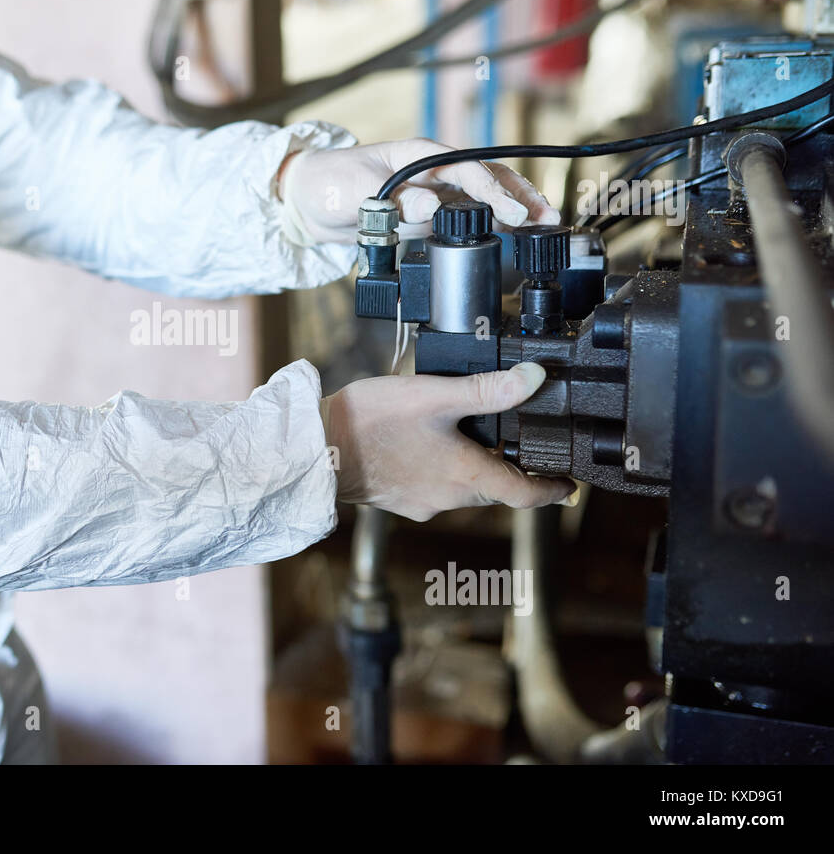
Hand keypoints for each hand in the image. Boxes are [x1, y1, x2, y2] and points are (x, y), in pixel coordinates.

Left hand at [279, 139, 560, 244]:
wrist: (307, 201)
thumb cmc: (328, 182)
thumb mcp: (355, 190)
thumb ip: (393, 200)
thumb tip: (431, 205)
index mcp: (420, 156)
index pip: (467, 169)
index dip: (492, 191)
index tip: (511, 214)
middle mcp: (433, 172)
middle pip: (486, 179)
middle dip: (518, 196)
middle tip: (546, 217)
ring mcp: (433, 193)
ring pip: (482, 200)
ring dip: (512, 211)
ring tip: (542, 226)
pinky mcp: (427, 216)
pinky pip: (465, 220)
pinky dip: (490, 227)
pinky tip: (511, 237)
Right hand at [322, 362, 575, 520]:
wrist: (315, 449)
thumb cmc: (370, 423)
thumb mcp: (435, 396)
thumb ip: (487, 390)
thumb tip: (535, 380)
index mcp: (466, 476)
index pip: (525, 494)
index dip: (552, 489)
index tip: (568, 485)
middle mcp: (448, 498)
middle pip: (494, 489)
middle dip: (510, 471)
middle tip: (521, 446)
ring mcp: (421, 503)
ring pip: (462, 488)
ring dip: (472, 467)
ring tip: (468, 435)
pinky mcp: (398, 501)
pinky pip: (433, 487)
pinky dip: (440, 470)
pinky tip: (424, 445)